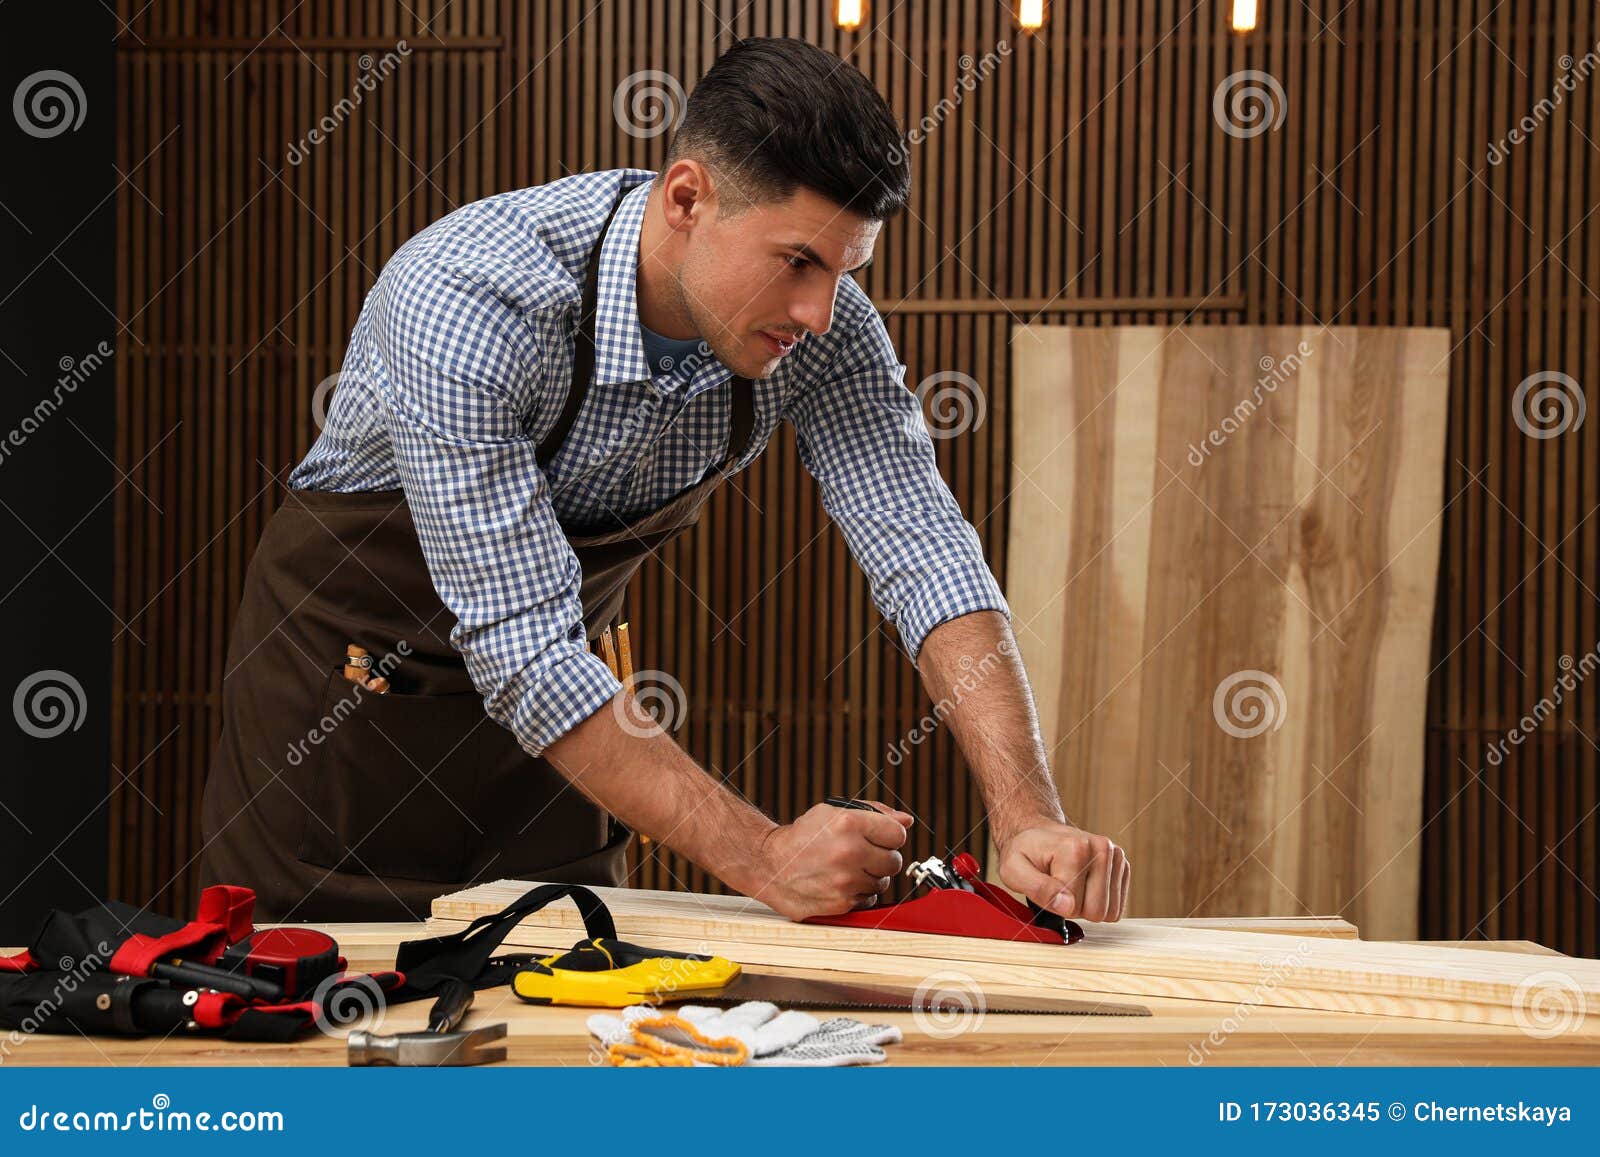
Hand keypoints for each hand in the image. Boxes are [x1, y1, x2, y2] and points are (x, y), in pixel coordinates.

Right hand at [751, 801, 912, 920]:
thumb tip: (906, 820)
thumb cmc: (804, 837)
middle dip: (882, 857)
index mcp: (849, 823)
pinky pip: (869, 899)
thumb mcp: (834, 811)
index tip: (881, 837)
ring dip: (870, 877)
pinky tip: (841, 883)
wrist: (770, 865)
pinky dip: (859, 893)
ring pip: (882, 882)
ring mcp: (846, 880)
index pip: (898, 834)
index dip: (890, 835)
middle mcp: (849, 852)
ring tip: (847, 868)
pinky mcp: (841, 903)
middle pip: (895, 861)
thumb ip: (874, 813)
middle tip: (863, 854)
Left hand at [996, 821, 1129, 921]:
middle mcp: (1102, 848)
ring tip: (1071, 884)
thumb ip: (1037, 889)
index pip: (1074, 907)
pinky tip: (1085, 884)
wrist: (1039, 834)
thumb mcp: (1013, 871)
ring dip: (1088, 906)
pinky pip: (1117, 907)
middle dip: (1075, 908)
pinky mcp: (1122, 865)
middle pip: (1097, 912)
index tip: (1046, 885)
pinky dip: (1100, 902)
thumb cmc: (1026, 853)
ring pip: (1110, 912)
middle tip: (1059, 887)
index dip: (1056, 904)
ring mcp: (1116, 855)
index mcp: (1076, 848)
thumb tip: (1068, 906)